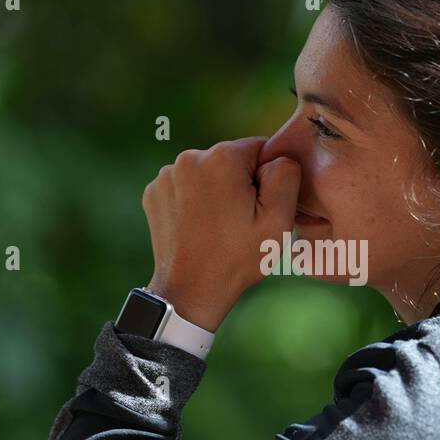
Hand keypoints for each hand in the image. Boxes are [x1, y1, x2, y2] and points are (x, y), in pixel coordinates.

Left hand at [142, 136, 300, 330]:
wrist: (190, 290)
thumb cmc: (237, 257)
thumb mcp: (278, 219)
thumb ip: (286, 174)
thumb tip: (277, 157)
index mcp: (222, 158)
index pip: (260, 149)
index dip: (267, 178)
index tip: (259, 207)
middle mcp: (190, 158)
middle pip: (231, 161)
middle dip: (240, 184)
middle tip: (241, 221)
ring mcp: (166, 176)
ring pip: (207, 173)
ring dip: (216, 192)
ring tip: (218, 227)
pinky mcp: (154, 193)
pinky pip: (186, 187)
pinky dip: (195, 202)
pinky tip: (199, 227)